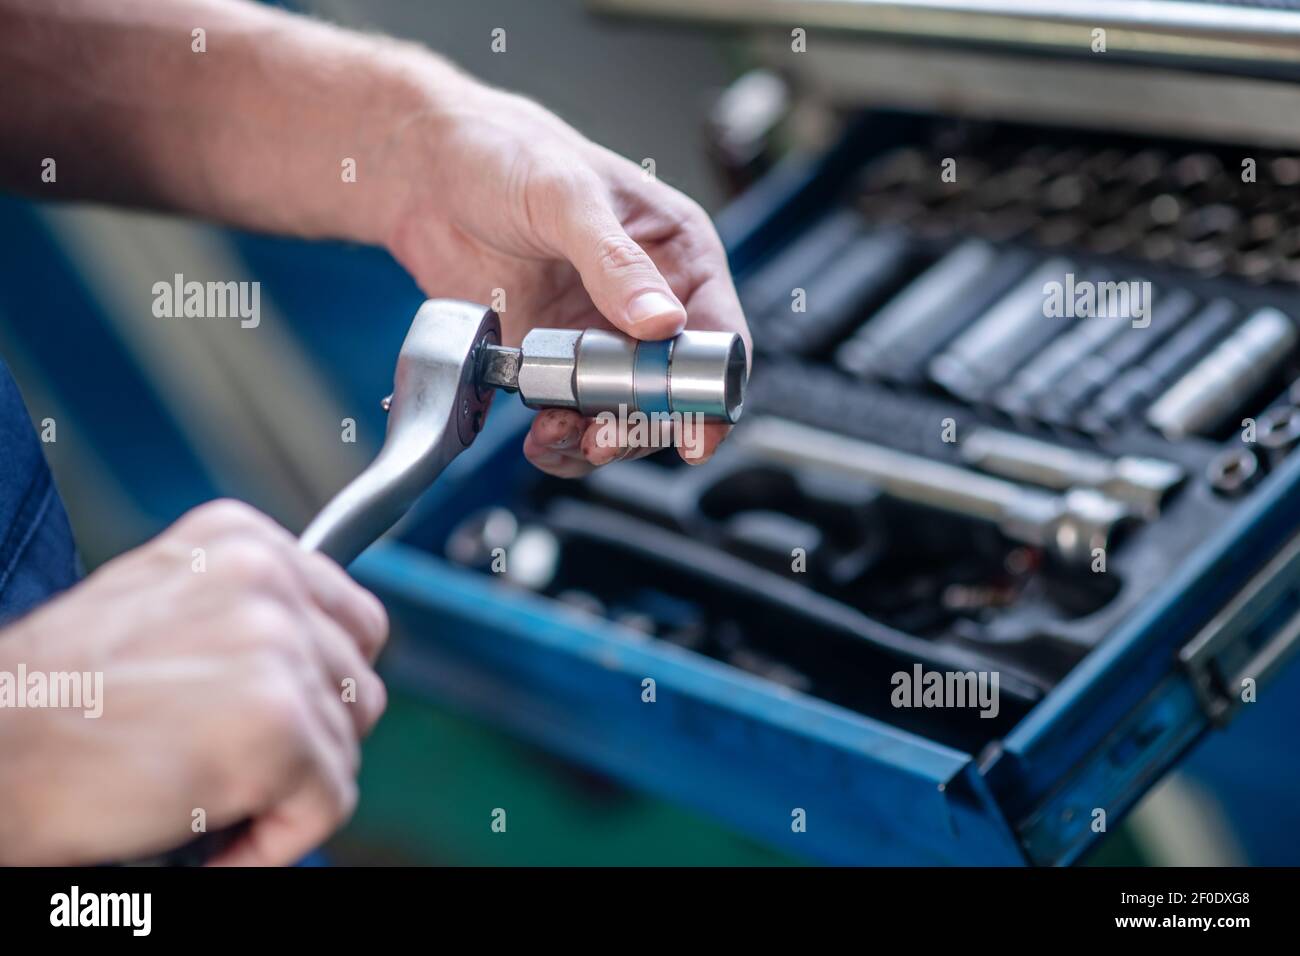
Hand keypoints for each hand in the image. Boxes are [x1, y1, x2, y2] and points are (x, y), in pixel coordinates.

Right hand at [0, 499, 387, 865]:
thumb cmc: (54, 701)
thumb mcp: (160, 611)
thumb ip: (243, 618)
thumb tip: (318, 662)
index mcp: (242, 541)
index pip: (353, 620)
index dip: (323, 686)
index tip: (278, 724)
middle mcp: (268, 578)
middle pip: (358, 684)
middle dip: (311, 741)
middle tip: (237, 771)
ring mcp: (277, 647)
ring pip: (347, 746)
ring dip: (287, 791)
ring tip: (208, 802)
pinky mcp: (280, 723)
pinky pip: (330, 802)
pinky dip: (275, 841)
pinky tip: (208, 838)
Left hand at [384, 77, 751, 476]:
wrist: (425, 169)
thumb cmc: (507, 153)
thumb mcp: (567, 196)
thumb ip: (615, 262)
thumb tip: (663, 322)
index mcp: (677, 254)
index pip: (719, 338)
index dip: (713, 392)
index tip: (691, 431)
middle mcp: (648, 301)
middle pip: (672, 390)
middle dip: (644, 424)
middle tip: (606, 437)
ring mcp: (599, 334)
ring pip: (623, 411)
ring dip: (597, 437)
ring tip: (559, 438)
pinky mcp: (553, 356)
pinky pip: (571, 412)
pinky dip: (560, 436)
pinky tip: (540, 437)